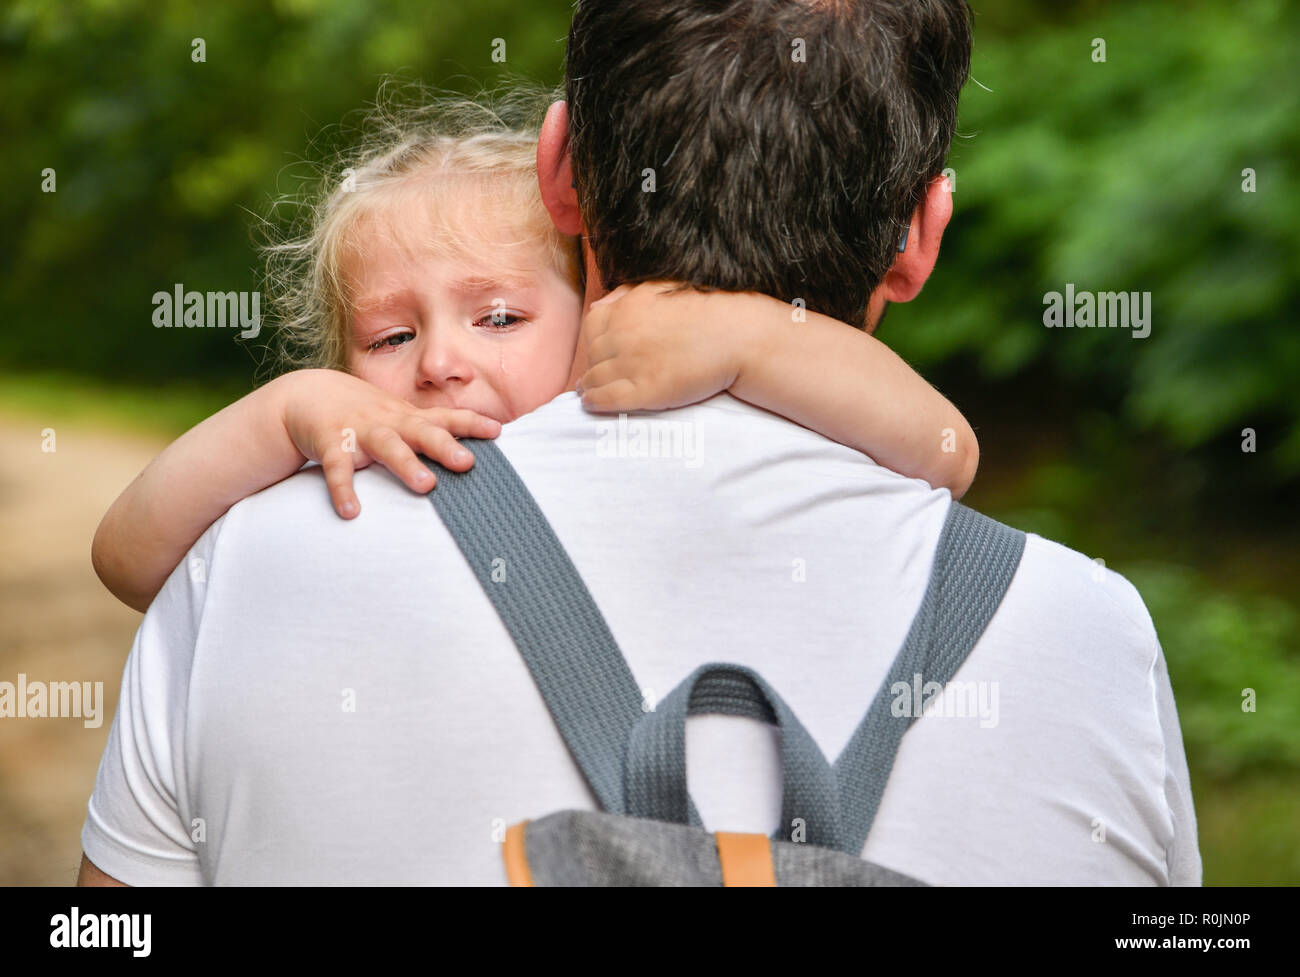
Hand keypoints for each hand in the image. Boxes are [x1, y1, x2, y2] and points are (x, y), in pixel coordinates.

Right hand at [278, 369, 500, 517]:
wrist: (309, 395)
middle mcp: (389, 423)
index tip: (497, 432)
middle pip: (421, 432)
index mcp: (409, 418)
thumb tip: (474, 451)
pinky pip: (338, 469)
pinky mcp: (332, 445)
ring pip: (387, 448)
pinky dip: (343, 490)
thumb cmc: (367, 414)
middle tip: (467, 463)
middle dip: (444, 446)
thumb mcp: (400, 417)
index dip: (471, 423)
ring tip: (426, 486)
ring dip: (406, 466)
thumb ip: (432, 431)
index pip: (445, 418)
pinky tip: (351, 511)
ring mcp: (361, 432)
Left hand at [576, 281, 754, 412]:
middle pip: (592, 354)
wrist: (739, 336)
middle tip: (595, 375)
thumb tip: (599, 304)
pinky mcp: (645, 390)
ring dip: (589, 386)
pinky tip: (592, 404)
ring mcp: (632, 364)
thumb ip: (627, 295)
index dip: (593, 341)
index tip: (600, 351)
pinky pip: (607, 399)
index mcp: (626, 309)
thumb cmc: (708, 310)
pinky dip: (595, 402)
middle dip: (592, 364)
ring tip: (588, 392)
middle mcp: (623, 335)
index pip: (591, 326)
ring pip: (594, 379)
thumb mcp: (662, 290)